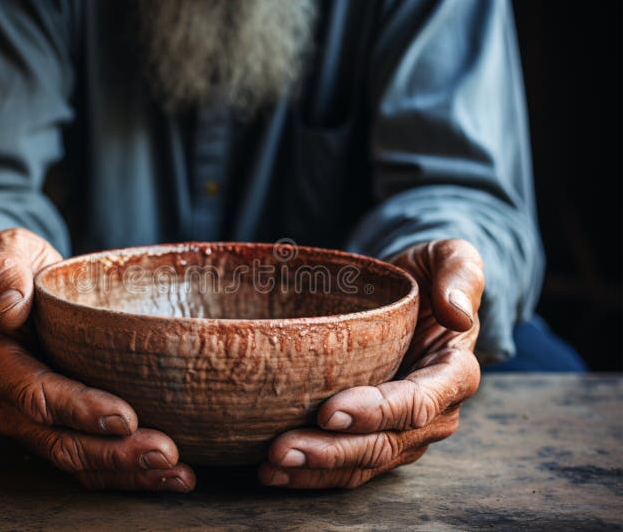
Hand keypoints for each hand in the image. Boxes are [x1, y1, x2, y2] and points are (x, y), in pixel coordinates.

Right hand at [0, 228, 194, 491]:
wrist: (26, 296)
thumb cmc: (27, 272)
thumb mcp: (11, 252)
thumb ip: (3, 268)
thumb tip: (9, 308)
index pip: (35, 394)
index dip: (78, 410)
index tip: (124, 415)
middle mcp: (10, 403)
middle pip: (60, 441)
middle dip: (114, 453)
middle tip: (166, 452)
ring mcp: (35, 425)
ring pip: (78, 462)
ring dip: (127, 471)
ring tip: (176, 471)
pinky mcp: (62, 433)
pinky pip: (92, 466)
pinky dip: (129, 475)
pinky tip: (172, 475)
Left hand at [259, 239, 482, 488]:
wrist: (409, 293)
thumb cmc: (426, 274)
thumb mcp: (450, 257)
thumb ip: (460, 275)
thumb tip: (457, 313)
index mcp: (454, 372)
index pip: (418, 402)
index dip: (376, 411)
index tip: (328, 410)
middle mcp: (434, 412)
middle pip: (384, 443)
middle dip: (333, 450)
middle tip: (282, 448)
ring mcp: (404, 431)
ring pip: (363, 463)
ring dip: (316, 469)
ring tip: (271, 466)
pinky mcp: (376, 436)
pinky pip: (348, 466)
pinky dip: (312, 473)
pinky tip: (274, 473)